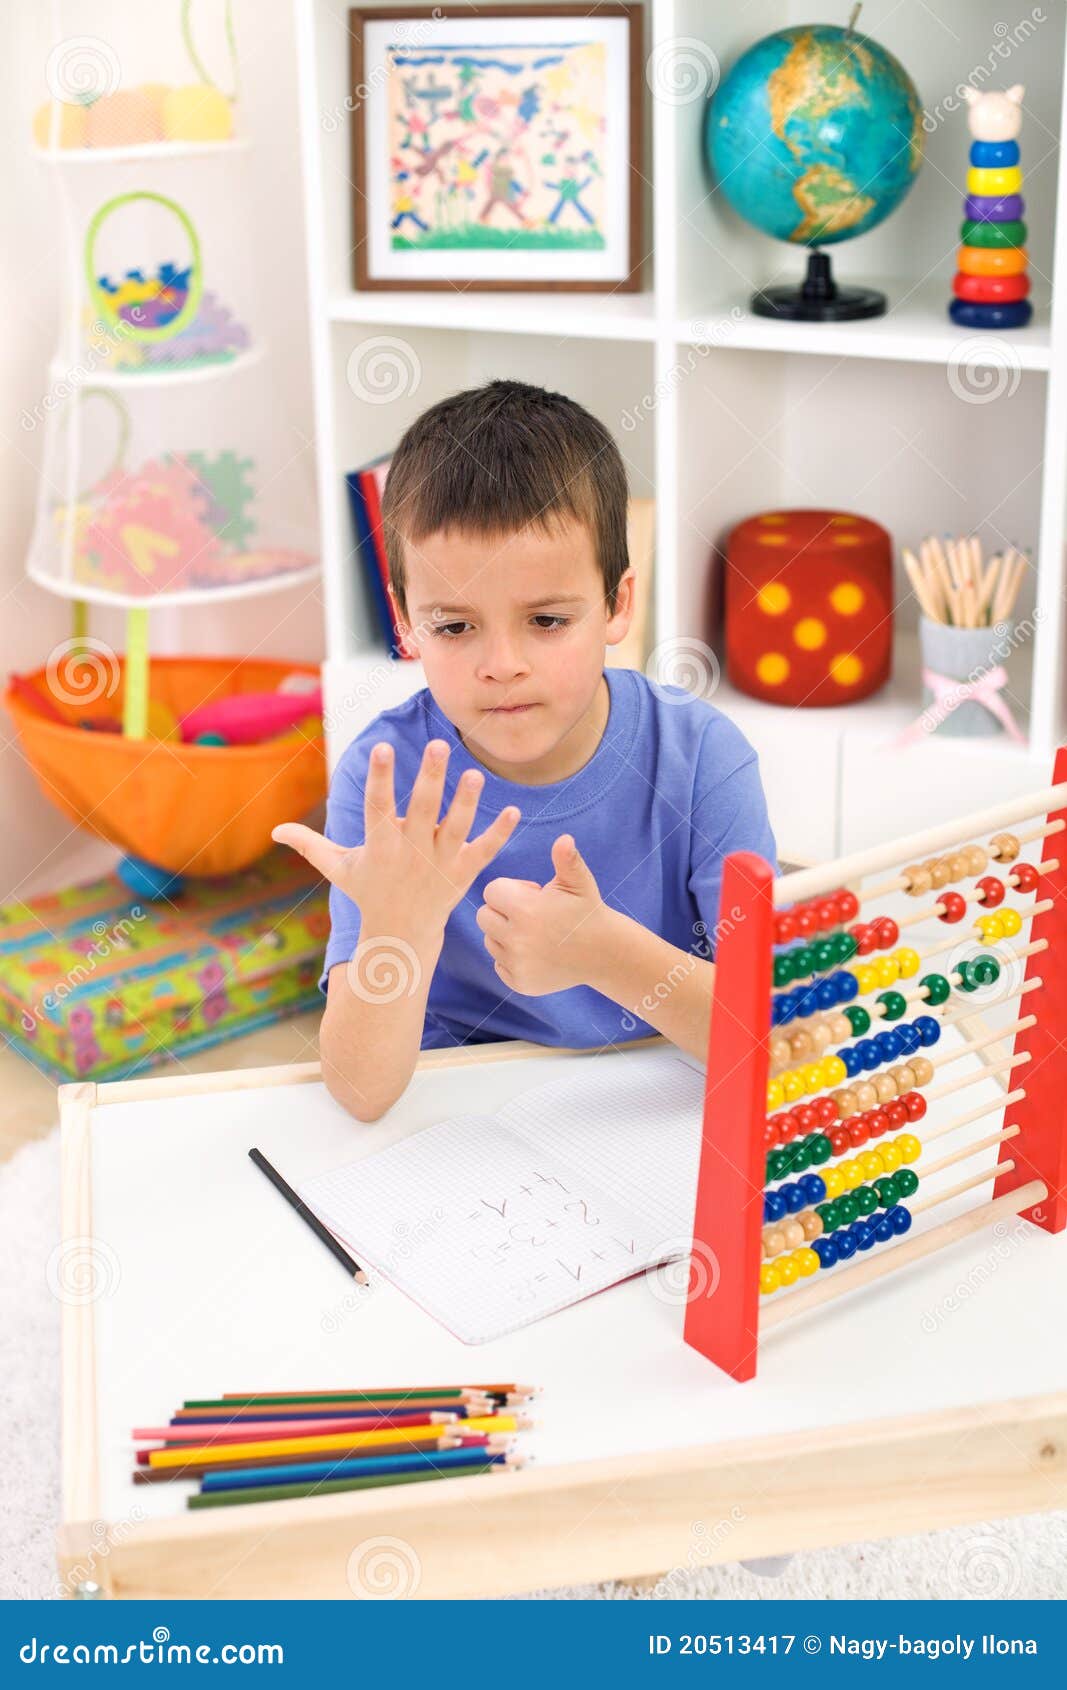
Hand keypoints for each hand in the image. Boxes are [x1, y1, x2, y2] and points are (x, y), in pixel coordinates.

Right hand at [272, 739, 519, 938]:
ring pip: (457, 828)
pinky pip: (485, 850)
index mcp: (381, 845)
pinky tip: (514, 810)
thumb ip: (309, 845)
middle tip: (440, 745)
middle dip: (431, 778)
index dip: (381, 778)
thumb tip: (274, 831)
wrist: (401, 935)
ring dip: (467, 802)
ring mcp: (441, 863)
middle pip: (423, 810)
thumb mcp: (338, 869)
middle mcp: (412, 852)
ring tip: (475, 774)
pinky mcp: (464, 873)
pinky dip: (500, 833)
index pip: (379, 806)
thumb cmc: (369, 892)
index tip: (383, 747)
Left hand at [476, 834, 608, 994]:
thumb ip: (566, 859)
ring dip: (505, 935)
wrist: (604, 954)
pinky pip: (499, 963)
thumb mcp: (579, 882)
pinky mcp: (520, 983)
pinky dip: (512, 958)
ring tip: (535, 933)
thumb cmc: (587, 911)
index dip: (511, 890)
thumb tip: (564, 839)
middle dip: (502, 911)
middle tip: (531, 914)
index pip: (491, 891)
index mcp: (526, 910)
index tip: (534, 895)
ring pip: (489, 940)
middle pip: (484, 916)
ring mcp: (518, 965)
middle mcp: (517, 940)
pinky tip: (536, 952)